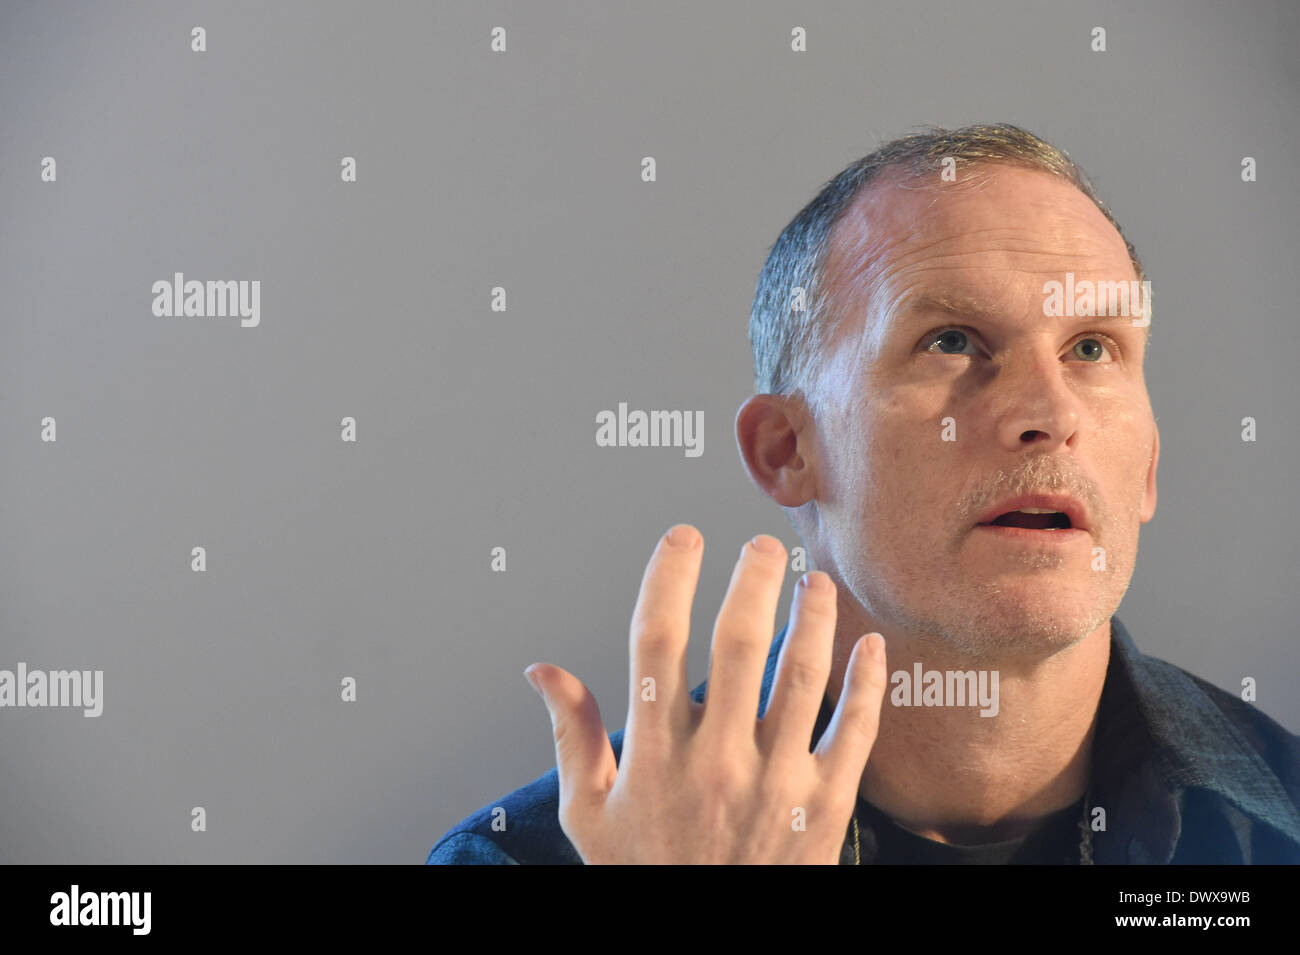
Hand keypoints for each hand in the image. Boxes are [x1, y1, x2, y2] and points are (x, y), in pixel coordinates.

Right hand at [524, 524, 887, 862]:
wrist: (702, 947)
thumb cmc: (647, 874)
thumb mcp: (588, 814)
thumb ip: (569, 736)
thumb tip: (542, 671)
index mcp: (652, 754)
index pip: (655, 641)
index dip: (668, 577)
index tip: (682, 540)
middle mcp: (715, 761)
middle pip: (737, 643)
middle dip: (750, 580)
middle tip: (760, 547)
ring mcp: (775, 784)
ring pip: (801, 677)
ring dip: (811, 618)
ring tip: (813, 581)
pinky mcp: (825, 808)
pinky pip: (855, 732)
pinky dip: (867, 684)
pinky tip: (867, 643)